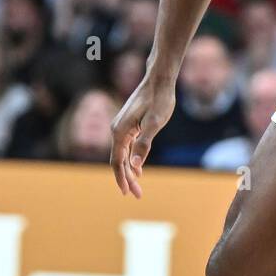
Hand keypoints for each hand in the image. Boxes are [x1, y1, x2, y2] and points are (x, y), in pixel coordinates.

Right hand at [109, 75, 175, 197]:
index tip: (127, 193)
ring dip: (129, 171)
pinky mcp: (128, 124)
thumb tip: (134, 165)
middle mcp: (116, 130)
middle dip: (126, 178)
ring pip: (122, 155)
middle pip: (118, 160)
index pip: (117, 161)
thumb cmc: (159, 100)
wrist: (158, 80)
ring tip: (138, 186)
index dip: (121, 178)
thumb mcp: (155, 123)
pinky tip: (138, 170)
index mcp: (119, 131)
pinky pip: (126, 147)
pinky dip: (131, 160)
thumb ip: (144, 144)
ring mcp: (121, 127)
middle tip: (137, 194)